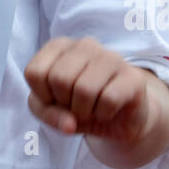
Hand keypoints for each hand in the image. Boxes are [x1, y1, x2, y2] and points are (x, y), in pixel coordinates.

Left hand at [24, 36, 153, 146]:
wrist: (118, 119)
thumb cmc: (78, 106)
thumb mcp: (51, 110)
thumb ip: (48, 113)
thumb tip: (69, 123)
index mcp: (60, 46)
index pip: (35, 72)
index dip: (43, 96)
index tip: (56, 99)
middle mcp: (85, 45)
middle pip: (60, 79)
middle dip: (65, 104)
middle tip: (76, 106)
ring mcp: (111, 57)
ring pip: (85, 89)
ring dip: (85, 111)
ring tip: (91, 109)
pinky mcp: (133, 77)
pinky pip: (109, 99)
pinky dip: (103, 114)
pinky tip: (107, 110)